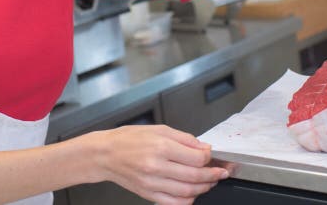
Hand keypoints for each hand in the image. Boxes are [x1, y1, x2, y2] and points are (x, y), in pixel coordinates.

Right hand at [89, 125, 229, 204]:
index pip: (196, 157)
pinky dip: (188, 200)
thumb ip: (184, 138)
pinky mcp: (148, 194)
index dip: (210, 158)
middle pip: (195, 176)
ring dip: (204, 188)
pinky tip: (193, 193)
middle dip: (213, 175)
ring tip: (210, 182)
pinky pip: (174, 203)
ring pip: (188, 191)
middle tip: (221, 172)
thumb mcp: (158, 129)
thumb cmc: (128, 139)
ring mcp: (152, 183)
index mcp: (160, 146)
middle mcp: (157, 166)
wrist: (105, 154)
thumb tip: (203, 147)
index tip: (213, 156)